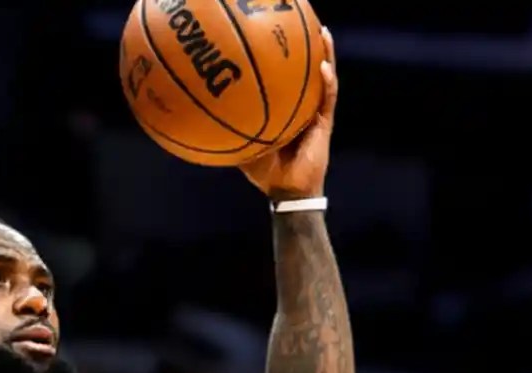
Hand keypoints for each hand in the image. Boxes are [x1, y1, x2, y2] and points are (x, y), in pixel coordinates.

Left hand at [241, 26, 337, 199]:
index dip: (279, 58)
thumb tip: (203, 111)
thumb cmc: (263, 170)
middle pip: (303, 71)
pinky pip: (328, 97)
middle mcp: (299, 106)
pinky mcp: (325, 122)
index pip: (281, 79)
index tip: (271, 35)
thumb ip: (228, 128)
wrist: (286, 190)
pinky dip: (328, 81)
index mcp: (281, 109)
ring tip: (322, 33)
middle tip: (301, 23)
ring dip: (325, 55)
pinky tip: (324, 65)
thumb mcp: (240, 145)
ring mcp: (314, 112)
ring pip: (322, 77)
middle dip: (304, 47)